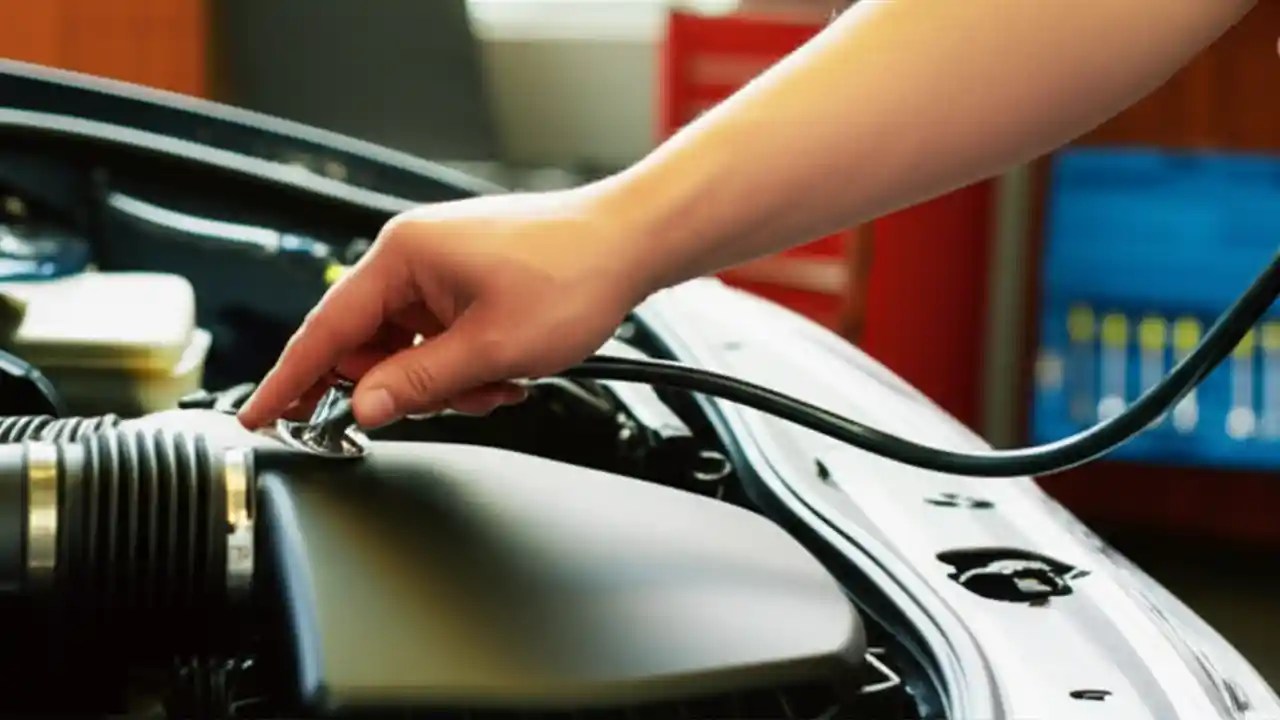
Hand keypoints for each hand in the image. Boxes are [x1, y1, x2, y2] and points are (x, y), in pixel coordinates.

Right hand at [236, 186, 647, 429]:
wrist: (633, 242)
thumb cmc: (573, 271)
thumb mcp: (491, 348)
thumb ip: (419, 383)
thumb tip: (364, 407)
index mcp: (403, 256)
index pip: (325, 329)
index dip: (289, 380)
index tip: (258, 416)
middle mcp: (414, 256)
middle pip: (370, 346)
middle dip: (408, 386)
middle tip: (448, 401)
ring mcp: (443, 269)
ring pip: (412, 350)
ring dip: (448, 380)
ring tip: (498, 382)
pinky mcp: (468, 282)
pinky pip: (443, 338)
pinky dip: (468, 366)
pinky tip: (506, 372)